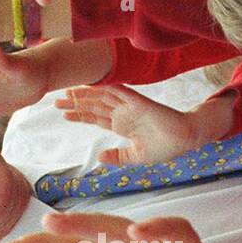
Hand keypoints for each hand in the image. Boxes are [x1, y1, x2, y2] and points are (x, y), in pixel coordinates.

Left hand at [55, 85, 216, 165]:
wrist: (185, 139)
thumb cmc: (164, 147)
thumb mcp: (135, 157)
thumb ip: (117, 156)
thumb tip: (99, 157)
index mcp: (122, 125)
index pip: (95, 118)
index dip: (79, 115)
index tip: (63, 113)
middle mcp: (123, 113)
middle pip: (94, 105)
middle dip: (75, 103)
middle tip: (56, 100)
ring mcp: (129, 106)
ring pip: (101, 97)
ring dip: (84, 95)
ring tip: (66, 93)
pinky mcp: (139, 102)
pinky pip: (120, 91)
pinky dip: (105, 87)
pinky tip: (90, 84)